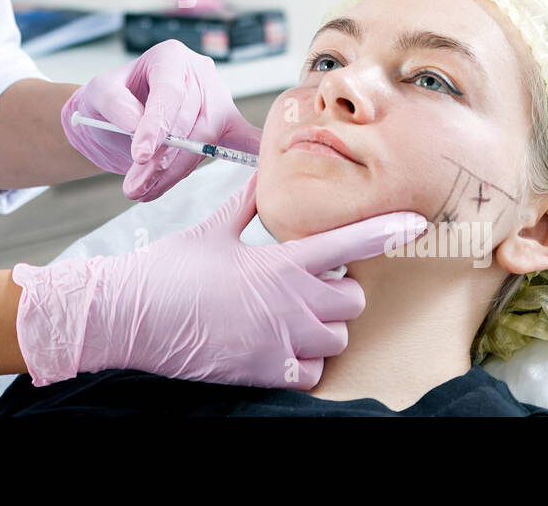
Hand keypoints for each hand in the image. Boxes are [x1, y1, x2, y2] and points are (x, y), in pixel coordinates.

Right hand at [12, 173, 427, 389]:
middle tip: (309, 287)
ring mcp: (279, 341)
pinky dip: (304, 364)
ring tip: (293, 319)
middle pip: (352, 299)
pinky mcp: (265, 372)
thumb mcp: (212, 229)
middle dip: (338, 292)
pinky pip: (313, 374)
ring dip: (323, 330)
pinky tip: (280, 348)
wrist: (130, 316)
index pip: (348, 242)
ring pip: (337, 339)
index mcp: (278, 262)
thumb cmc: (168, 269)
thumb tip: (264, 173)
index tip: (417, 223)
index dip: (386, 232)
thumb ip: (247, 204)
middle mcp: (288, 303)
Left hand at [60, 39, 261, 200]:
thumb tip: (136, 125)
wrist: (118, 116)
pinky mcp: (227, 125)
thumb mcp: (99, 94)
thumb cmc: (112, 100)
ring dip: (175, 172)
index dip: (157, 125)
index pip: (169, 92)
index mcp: (170, 56)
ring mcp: (218, 99)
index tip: (140, 155)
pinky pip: (243, 141)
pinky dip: (251, 156)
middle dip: (163, 159)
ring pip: (205, 140)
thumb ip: (115, 104)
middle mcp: (200, 73)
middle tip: (135, 186)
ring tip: (144, 191)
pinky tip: (258, 182)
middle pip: (191, 121)